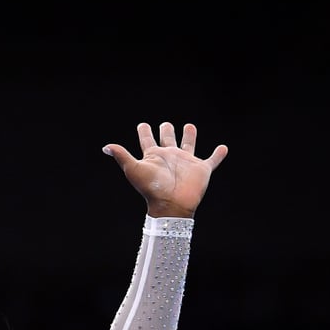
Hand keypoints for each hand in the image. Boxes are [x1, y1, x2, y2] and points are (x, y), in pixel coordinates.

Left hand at [103, 122, 227, 218]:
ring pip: (188, 145)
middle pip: (168, 139)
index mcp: (154, 156)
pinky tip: (223, 148)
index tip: (142, 125)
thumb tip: (105, 147)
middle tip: (165, 124)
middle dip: (166, 131)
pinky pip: (212, 160)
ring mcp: (186, 163)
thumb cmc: (151, 188)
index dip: (144, 132)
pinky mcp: (201, 170)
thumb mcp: (134, 169)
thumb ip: (122, 156)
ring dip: (190, 136)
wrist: (171, 205)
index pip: (147, 140)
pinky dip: (218, 155)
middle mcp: (170, 157)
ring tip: (189, 126)